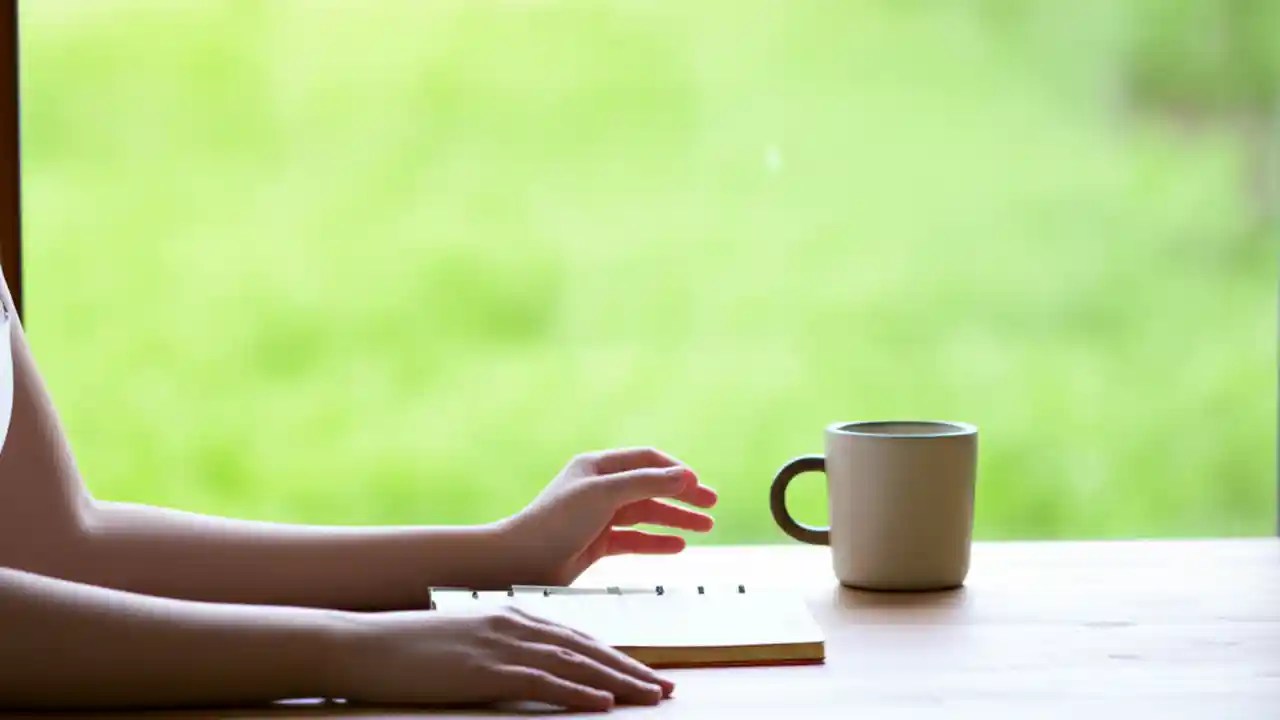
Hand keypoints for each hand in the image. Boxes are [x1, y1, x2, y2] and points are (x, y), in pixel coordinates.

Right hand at [326, 606, 672, 710]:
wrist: (364, 644)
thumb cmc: (409, 650)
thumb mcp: (464, 643)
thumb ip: (500, 652)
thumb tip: (527, 672)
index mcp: (511, 617)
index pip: (577, 639)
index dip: (615, 658)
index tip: (645, 673)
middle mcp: (514, 625)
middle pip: (587, 650)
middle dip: (631, 670)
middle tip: (668, 688)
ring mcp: (501, 647)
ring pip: (574, 665)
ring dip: (618, 682)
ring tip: (652, 697)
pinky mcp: (485, 671)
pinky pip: (541, 683)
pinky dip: (576, 693)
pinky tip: (602, 704)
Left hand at [497, 448, 717, 585]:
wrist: (522, 559)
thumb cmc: (557, 520)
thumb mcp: (605, 494)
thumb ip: (646, 483)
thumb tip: (685, 475)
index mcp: (598, 466)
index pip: (646, 460)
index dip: (675, 471)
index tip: (699, 485)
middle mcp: (599, 488)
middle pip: (651, 487)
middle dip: (682, 496)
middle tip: (712, 505)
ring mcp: (599, 516)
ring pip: (646, 514)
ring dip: (675, 519)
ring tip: (706, 527)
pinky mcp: (597, 543)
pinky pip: (635, 539)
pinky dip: (656, 542)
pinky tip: (678, 546)